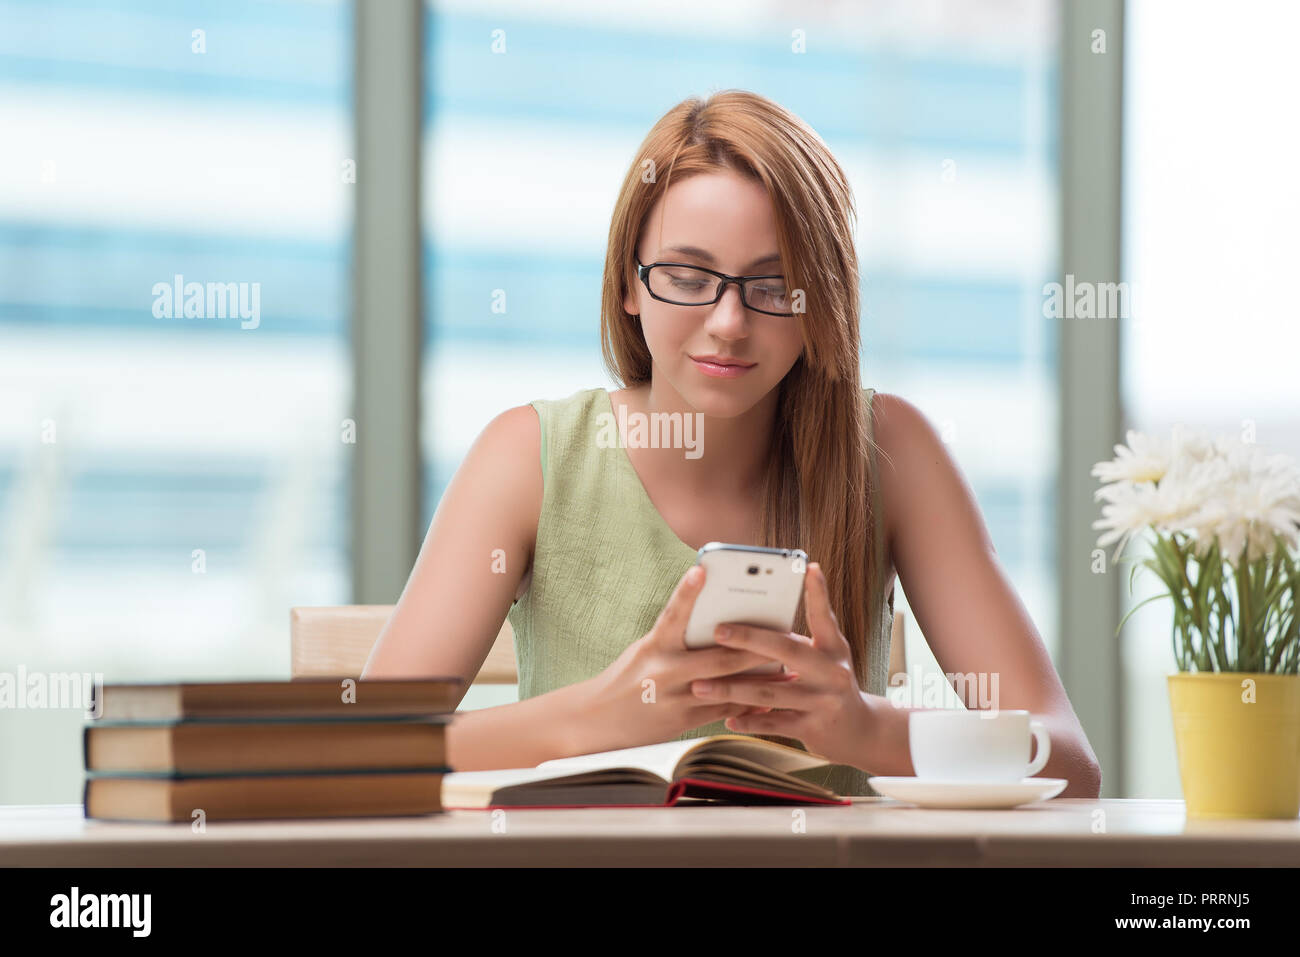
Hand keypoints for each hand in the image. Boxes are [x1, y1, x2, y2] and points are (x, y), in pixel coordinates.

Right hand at [575, 563, 789, 754]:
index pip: (672, 615)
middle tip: (783, 634)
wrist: (596, 721)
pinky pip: (722, 711)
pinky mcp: (683, 721)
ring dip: (760, 678)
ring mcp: (675, 700)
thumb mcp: (645, 650)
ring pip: (727, 687)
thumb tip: (719, 624)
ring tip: (788, 668)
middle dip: (754, 647)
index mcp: (653, 647)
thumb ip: (678, 638)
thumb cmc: (626, 677)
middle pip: (717, 658)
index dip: (686, 593)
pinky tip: (769, 698)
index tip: (700, 571)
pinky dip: (747, 703)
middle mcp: (665, 672)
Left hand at [686, 562, 873, 768]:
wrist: (861, 732)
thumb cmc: (831, 684)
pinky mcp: (812, 728)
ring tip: (699, 686)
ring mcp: (822, 701)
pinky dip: (749, 721)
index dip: (818, 592)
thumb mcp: (828, 657)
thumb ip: (801, 639)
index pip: (824, 616)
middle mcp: (832, 673)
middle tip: (717, 631)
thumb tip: (759, 613)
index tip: (807, 567)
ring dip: (732, 689)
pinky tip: (726, 719)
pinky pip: (773, 723)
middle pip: (788, 650)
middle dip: (749, 639)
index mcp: (834, 649)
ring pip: (770, 692)